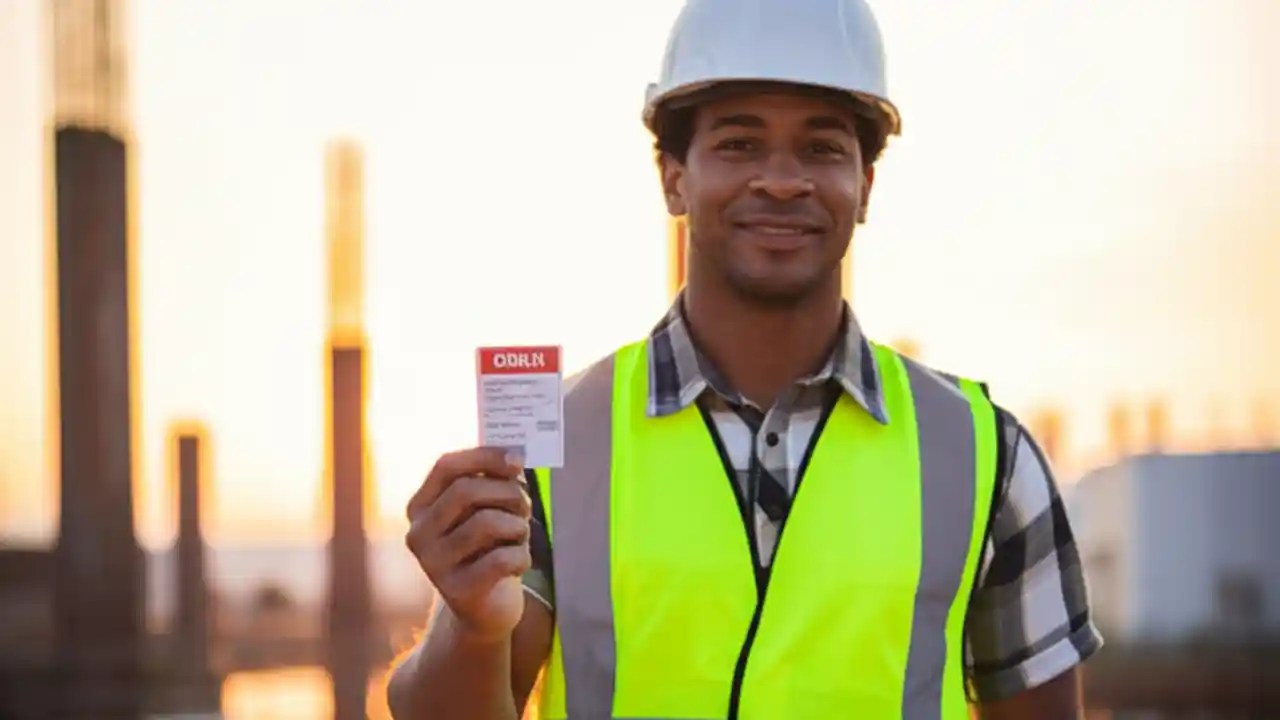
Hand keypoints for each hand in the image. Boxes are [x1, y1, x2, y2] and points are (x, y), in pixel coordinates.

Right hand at [405, 447, 531, 640]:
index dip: (484, 456)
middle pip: (467, 491)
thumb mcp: (484, 511)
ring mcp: (433, 565)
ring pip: (487, 523)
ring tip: (520, 537)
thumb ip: (492, 481)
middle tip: (525, 506)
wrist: (484, 611)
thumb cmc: (488, 549)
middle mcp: (418, 534)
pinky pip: (501, 558)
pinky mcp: (458, 592)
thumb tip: (514, 454)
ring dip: (518, 526)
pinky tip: (520, 563)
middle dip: (508, 493)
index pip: (445, 466)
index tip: (517, 461)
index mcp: (420, 507)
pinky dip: (522, 556)